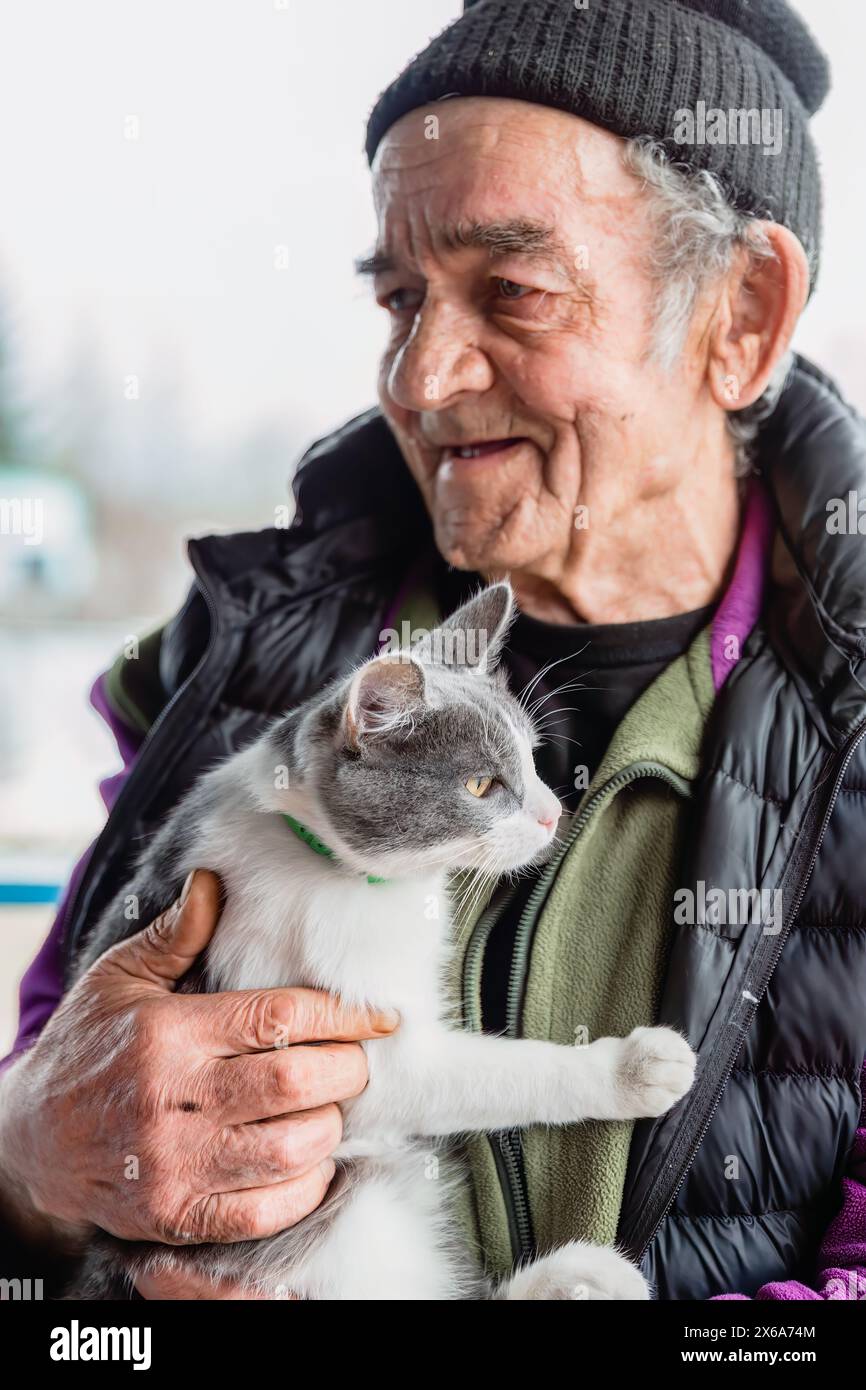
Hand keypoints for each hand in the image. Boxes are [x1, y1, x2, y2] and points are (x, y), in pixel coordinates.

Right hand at [0, 870, 397, 1267]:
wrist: (31, 1138)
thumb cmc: (86, 1047)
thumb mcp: (121, 979)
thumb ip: (177, 935)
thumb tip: (216, 882)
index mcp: (169, 1032)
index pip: (279, 1018)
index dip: (343, 1017)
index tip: (381, 1017)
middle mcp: (173, 1098)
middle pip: (296, 1085)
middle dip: (346, 1072)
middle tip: (354, 1064)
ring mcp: (175, 1164)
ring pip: (290, 1150)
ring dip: (329, 1128)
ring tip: (330, 1109)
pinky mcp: (176, 1215)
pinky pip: (264, 1210)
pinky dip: (303, 1187)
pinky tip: (308, 1162)